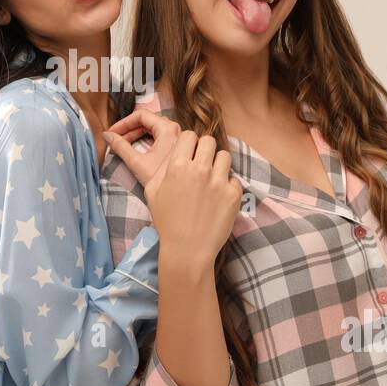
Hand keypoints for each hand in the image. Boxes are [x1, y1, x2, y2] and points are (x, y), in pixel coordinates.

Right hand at [101, 109, 182, 187]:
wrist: (181, 202)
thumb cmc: (161, 183)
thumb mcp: (137, 163)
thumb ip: (120, 147)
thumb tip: (106, 136)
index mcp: (168, 130)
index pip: (141, 115)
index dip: (123, 123)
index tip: (112, 133)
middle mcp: (178, 131)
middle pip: (149, 121)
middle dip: (130, 130)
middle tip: (116, 141)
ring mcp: (181, 140)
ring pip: (156, 129)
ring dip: (139, 135)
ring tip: (126, 146)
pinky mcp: (181, 149)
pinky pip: (163, 137)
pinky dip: (149, 140)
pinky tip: (140, 151)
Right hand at [117, 129, 240, 267]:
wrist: (187, 250)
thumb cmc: (166, 221)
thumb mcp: (152, 191)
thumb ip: (163, 168)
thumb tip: (174, 153)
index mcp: (177, 166)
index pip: (189, 136)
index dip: (189, 143)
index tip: (189, 152)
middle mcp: (200, 169)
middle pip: (208, 141)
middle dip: (204, 150)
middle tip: (201, 163)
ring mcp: (219, 181)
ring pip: (224, 156)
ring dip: (218, 164)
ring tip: (211, 178)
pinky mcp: (234, 194)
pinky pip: (233, 178)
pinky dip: (227, 185)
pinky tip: (218, 197)